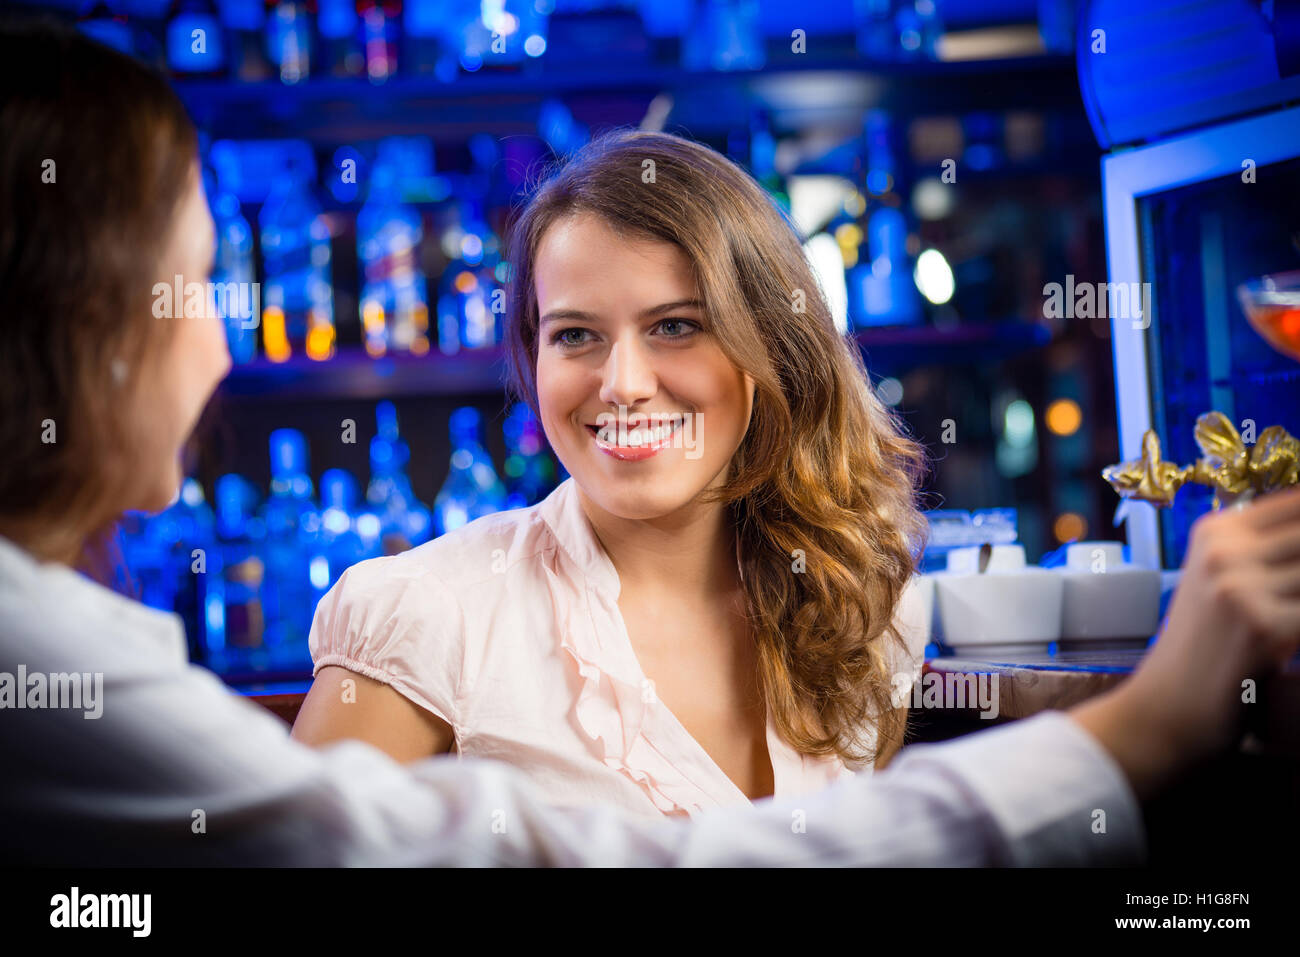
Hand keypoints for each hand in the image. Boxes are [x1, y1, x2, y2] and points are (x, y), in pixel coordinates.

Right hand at [1071, 485, 1299, 798]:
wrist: (1165, 709)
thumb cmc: (1201, 651)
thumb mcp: (1220, 585)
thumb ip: (1265, 555)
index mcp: (1215, 531)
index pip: (1298, 501)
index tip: (1298, 571)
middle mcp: (1225, 549)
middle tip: (1294, 598)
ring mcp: (1242, 586)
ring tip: (1292, 620)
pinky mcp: (1265, 627)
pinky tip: (1296, 644)